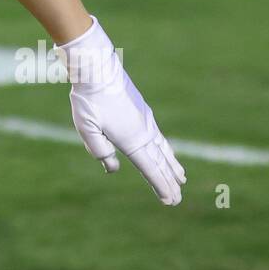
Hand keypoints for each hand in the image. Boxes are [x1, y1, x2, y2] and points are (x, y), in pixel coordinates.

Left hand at [55, 16, 185, 204]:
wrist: (98, 68)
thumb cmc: (89, 99)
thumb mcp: (86, 129)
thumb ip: (99, 151)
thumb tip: (113, 168)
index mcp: (131, 140)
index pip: (150, 170)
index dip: (161, 187)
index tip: (171, 201)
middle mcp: (144, 132)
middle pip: (160, 162)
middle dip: (169, 182)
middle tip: (178, 198)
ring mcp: (146, 120)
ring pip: (163, 149)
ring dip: (172, 165)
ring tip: (181, 178)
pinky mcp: (143, 110)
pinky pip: (159, 135)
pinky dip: (166, 148)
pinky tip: (167, 150)